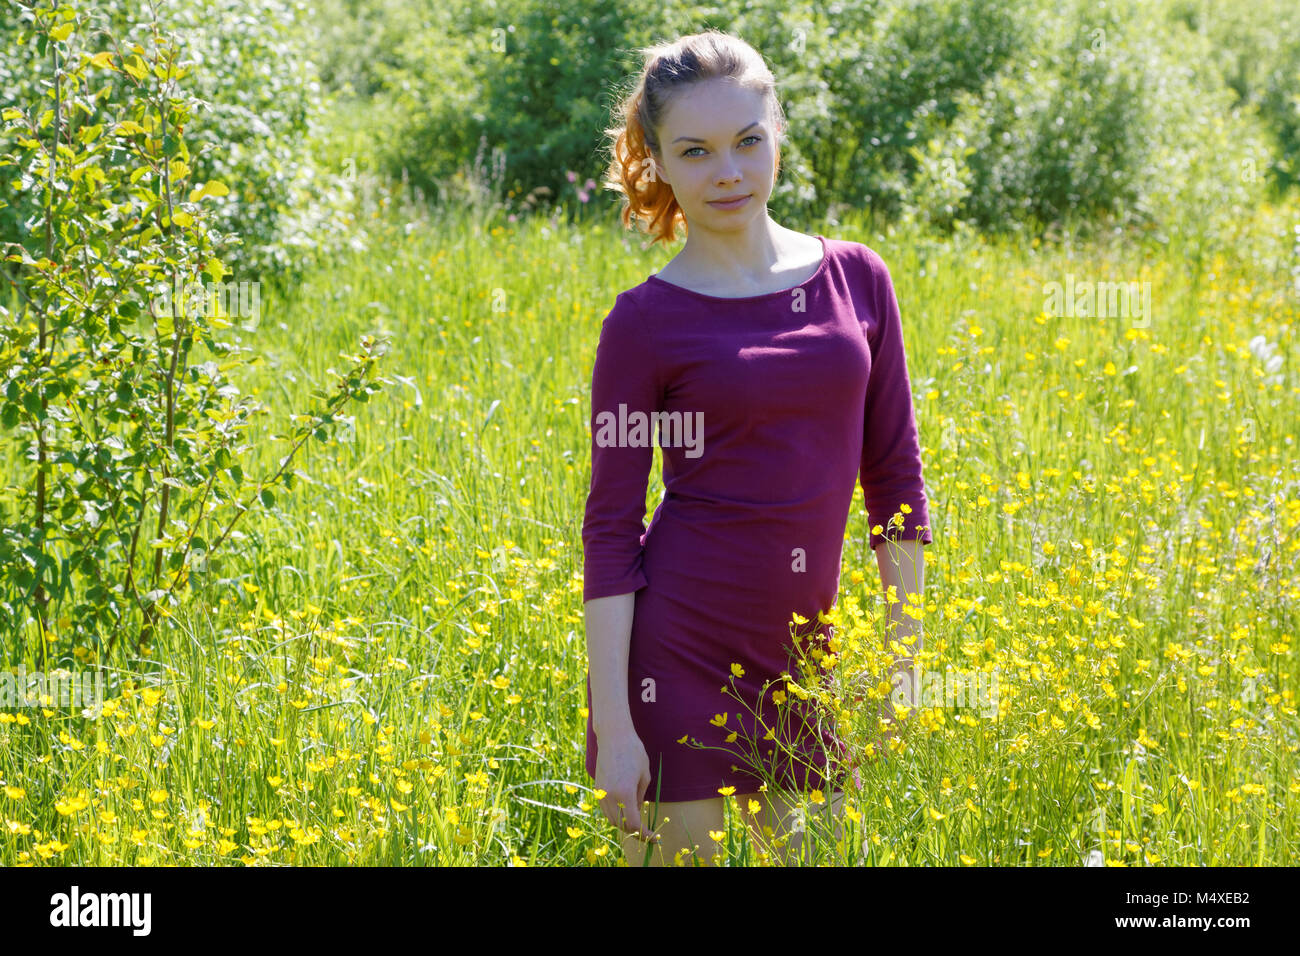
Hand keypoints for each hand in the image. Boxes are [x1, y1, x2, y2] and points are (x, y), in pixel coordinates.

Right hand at [594, 727, 656, 843]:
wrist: (613, 735)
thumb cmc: (634, 752)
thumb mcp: (645, 775)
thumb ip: (641, 797)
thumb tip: (637, 811)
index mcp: (624, 794)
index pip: (633, 825)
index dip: (645, 834)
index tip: (655, 837)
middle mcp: (610, 796)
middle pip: (621, 825)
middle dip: (635, 831)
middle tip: (648, 831)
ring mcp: (601, 793)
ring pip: (611, 820)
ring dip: (624, 824)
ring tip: (637, 820)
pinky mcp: (597, 788)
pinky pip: (606, 809)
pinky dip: (616, 814)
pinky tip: (626, 809)